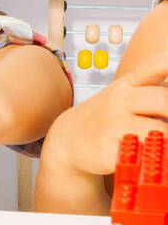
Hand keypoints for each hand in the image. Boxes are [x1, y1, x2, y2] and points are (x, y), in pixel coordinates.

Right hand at [42, 51, 167, 178]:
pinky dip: (158, 160)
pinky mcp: (108, 150)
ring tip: (164, 144)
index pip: (154, 64)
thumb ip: (156, 92)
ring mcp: (112, 125)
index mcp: (129, 84)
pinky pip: (144, 156)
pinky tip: (155, 159)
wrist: (67, 140)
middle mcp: (120, 100)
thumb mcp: (126, 96)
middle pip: (163, 99)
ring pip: (160, 131)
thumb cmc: (108, 117)